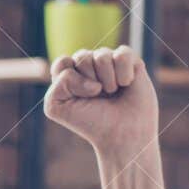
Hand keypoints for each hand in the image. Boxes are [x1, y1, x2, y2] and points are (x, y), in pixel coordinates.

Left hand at [43, 46, 157, 162]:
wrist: (122, 134)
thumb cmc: (90, 122)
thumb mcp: (57, 107)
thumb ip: (59, 83)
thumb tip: (92, 77)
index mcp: (69, 74)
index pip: (63, 63)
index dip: (69, 80)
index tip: (77, 99)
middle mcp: (89, 66)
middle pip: (82, 57)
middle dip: (89, 80)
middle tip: (98, 97)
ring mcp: (110, 62)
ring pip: (102, 55)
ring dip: (107, 80)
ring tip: (112, 92)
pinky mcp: (131, 61)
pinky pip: (122, 54)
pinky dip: (124, 73)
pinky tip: (126, 84)